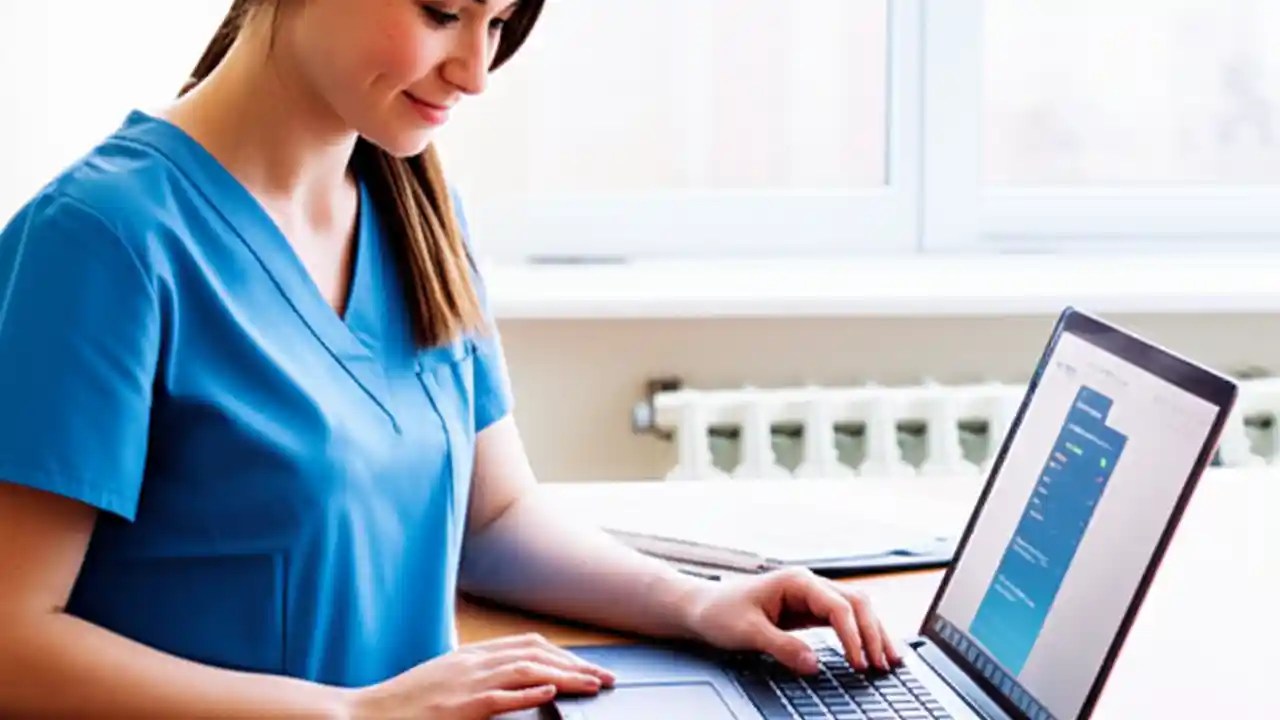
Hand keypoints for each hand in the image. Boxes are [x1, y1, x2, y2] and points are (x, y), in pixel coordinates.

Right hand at [347, 632, 614, 718]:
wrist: (364, 714)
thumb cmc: (403, 704)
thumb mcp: (443, 680)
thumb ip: (473, 676)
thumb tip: (505, 682)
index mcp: (470, 655)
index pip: (527, 644)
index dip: (561, 653)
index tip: (586, 667)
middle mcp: (472, 662)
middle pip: (535, 652)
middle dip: (575, 664)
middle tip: (605, 678)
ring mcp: (465, 682)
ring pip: (526, 669)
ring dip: (566, 676)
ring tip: (593, 685)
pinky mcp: (459, 707)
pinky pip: (500, 696)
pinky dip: (529, 691)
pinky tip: (552, 692)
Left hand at [682, 568, 903, 675]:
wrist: (700, 607)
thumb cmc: (719, 613)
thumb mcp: (747, 633)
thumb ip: (782, 647)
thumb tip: (815, 664)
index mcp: (796, 581)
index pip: (839, 607)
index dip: (854, 636)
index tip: (860, 663)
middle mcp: (808, 584)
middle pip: (856, 604)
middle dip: (874, 634)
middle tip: (884, 666)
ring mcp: (810, 596)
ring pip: (855, 610)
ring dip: (873, 633)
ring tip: (888, 661)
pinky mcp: (807, 610)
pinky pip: (842, 620)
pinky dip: (859, 635)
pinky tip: (869, 652)